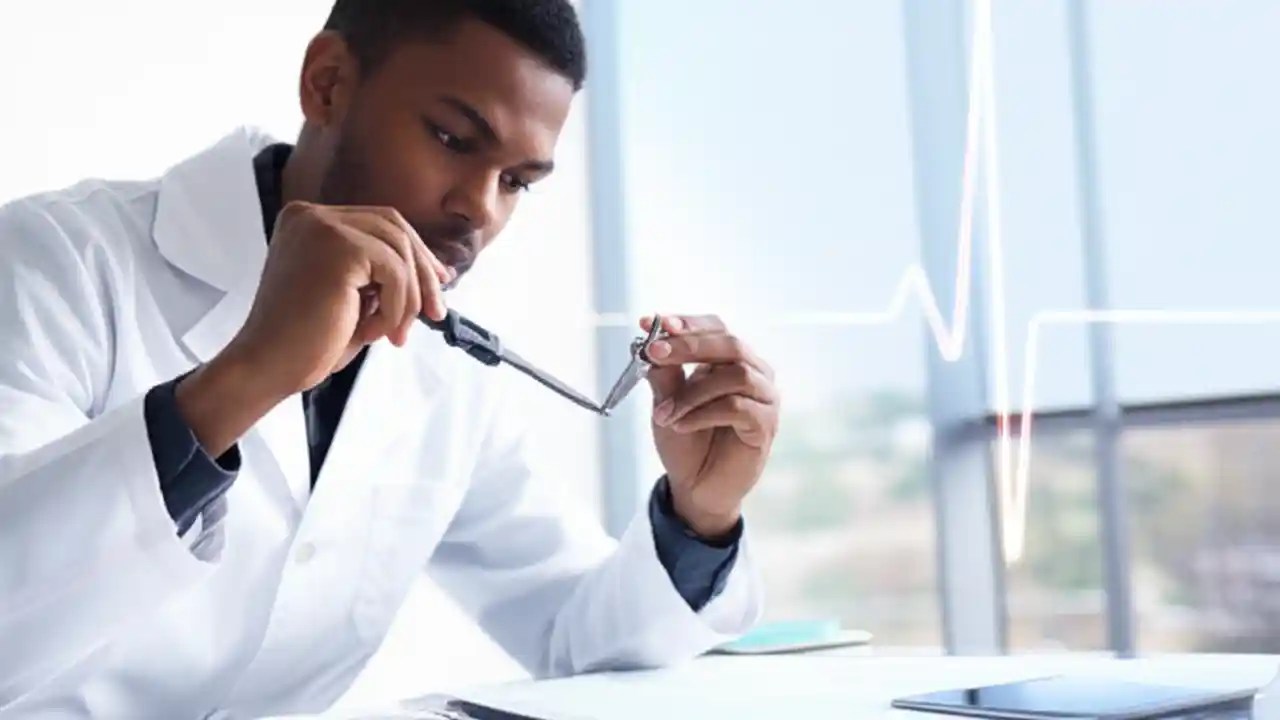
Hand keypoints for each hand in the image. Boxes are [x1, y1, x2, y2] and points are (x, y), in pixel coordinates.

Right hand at [226, 201, 451, 394]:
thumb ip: (383, 275)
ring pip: (399, 250)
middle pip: (394, 227)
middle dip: (422, 270)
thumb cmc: (308, 341)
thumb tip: (438, 270)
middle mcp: (312, 214)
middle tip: (436, 311)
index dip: (415, 252)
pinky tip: (376, 333)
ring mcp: (323, 226)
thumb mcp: (354, 296)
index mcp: (310, 221)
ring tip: (394, 334)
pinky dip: (395, 307)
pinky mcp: (338, 246)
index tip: (438, 282)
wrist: (269, 366)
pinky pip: (394, 271)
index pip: (379, 222)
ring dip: (408, 298)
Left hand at [643, 315, 779, 538]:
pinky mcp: (766, 425)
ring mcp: (764, 399)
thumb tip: (650, 342)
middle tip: (655, 353)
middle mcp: (754, 373)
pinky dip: (703, 413)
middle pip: (730, 344)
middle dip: (689, 346)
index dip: (687, 323)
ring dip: (692, 391)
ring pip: (735, 375)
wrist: (695, 486)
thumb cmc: (686, 441)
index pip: (715, 328)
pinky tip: (681, 424)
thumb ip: (664, 373)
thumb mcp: (667, 402)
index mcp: (731, 361)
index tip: (653, 321)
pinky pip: (738, 407)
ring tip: (665, 413)